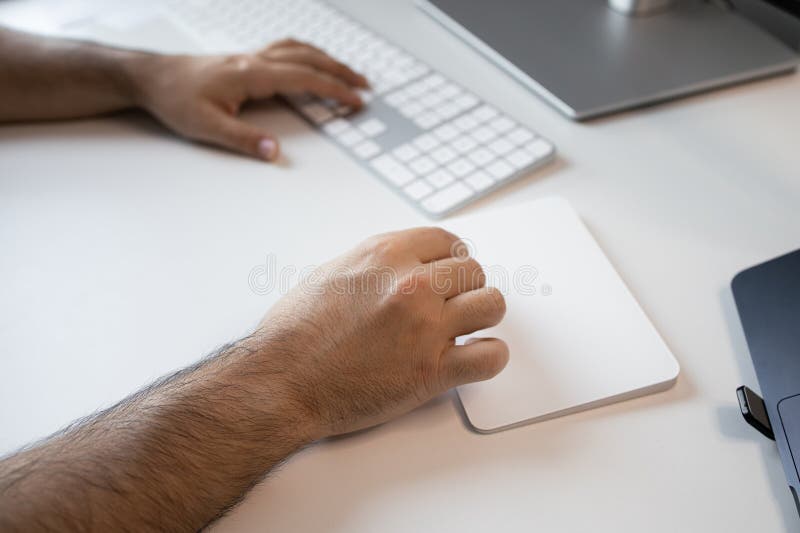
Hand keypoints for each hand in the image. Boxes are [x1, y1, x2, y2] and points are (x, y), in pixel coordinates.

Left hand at [134, 39, 367, 160]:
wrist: (151, 77)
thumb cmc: (175, 99)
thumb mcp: (206, 127)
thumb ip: (243, 140)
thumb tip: (275, 152)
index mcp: (252, 75)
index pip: (304, 78)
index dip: (334, 89)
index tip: (356, 100)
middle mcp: (255, 61)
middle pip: (309, 59)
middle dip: (340, 71)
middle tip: (364, 86)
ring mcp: (250, 57)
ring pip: (299, 50)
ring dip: (326, 59)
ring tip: (347, 72)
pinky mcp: (244, 59)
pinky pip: (285, 49)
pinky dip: (307, 53)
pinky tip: (310, 60)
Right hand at [253, 227, 508, 438]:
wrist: (281, 382)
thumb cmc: (295, 333)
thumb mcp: (332, 273)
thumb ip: (377, 264)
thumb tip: (404, 265)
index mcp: (386, 254)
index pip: (448, 240)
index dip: (451, 258)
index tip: (450, 272)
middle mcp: (411, 285)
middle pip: (473, 271)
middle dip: (464, 288)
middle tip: (451, 305)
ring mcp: (426, 328)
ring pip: (492, 305)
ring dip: (482, 316)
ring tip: (465, 328)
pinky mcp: (432, 371)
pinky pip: (492, 356)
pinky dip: (489, 357)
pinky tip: (473, 358)